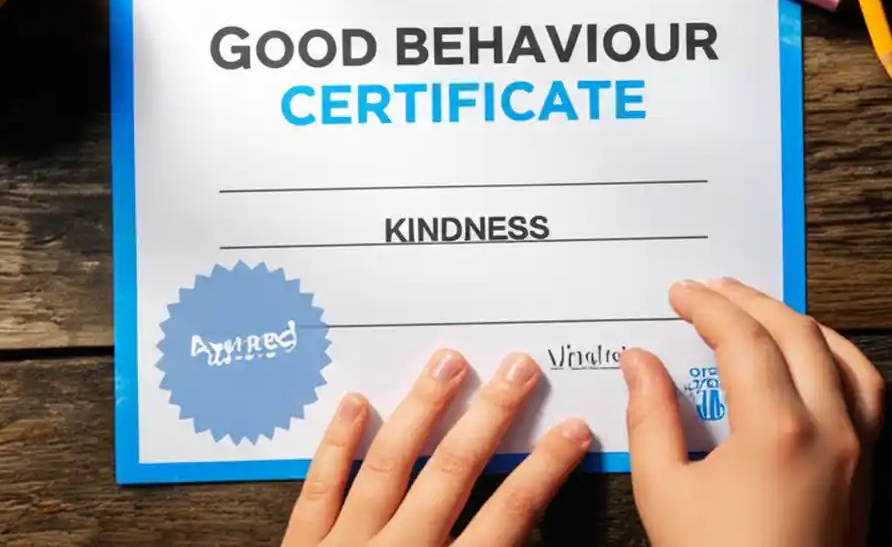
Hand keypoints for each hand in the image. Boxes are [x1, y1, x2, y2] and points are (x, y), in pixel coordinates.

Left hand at [282, 350, 591, 545]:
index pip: (508, 517)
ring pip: (388, 465)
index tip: (573, 431)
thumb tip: (525, 530)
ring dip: (420, 410)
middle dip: (489, 417)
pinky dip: (335, 444)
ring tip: (446, 362)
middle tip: (517, 367)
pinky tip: (353, 403)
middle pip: (451, 474)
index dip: (544, 470)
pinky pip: (318, 488)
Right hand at [624, 278, 884, 546]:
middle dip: (750, 302)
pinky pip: (867, 390)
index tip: (680, 293)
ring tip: (761, 310)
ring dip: (799, 322)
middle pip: (797, 333)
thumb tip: (639, 361)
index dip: (708, 306)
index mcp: (777, 429)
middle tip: (710, 290)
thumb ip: (649, 416)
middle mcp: (830, 429)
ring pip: (843, 355)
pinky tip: (813, 357)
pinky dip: (838, 357)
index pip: (744, 339)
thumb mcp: (664, 492)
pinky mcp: (865, 470)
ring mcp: (856, 449)